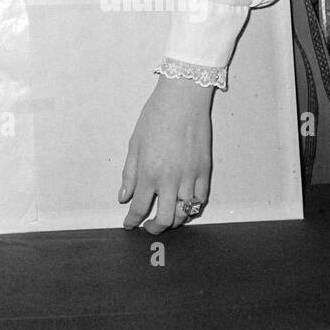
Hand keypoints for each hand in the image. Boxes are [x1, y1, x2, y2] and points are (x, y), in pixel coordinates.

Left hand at [119, 75, 214, 233]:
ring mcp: (190, 177)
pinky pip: (201, 200)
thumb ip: (129, 174)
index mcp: (149, 172)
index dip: (133, 220)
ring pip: (185, 213)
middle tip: (148, 227)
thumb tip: (123, 198)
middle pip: (165, 219)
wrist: (182, 101)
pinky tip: (184, 205)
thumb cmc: (155, 117)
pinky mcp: (205, 172)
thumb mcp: (134, 144)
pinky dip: (192, 208)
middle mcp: (170, 180)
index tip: (128, 224)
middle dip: (154, 228)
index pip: (140, 207)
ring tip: (166, 218)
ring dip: (174, 221)